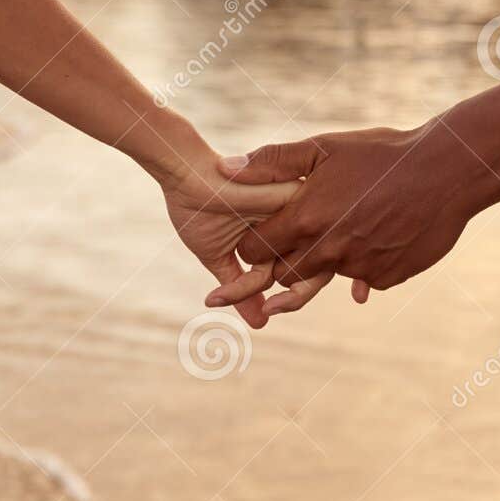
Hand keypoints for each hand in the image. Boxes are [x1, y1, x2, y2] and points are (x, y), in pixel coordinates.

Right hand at [157, 146, 319, 329]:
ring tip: (242, 297)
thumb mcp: (219, 256)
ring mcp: (294, 212)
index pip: (304, 273)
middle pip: (316, 271)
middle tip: (267, 312)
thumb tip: (260, 325)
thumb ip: (241, 289)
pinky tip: (246, 283)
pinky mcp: (289, 202)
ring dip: (274, 289)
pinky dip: (262, 274)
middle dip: (293, 300)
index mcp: (283, 236)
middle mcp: (295, 224)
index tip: (266, 314)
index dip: (291, 299)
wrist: (183, 175)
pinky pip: (289, 248)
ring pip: (309, 261)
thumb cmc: (198, 210)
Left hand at [206, 124, 483, 315]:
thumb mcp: (324, 148)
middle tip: (302, 233)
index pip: (253, 250)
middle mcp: (328, 250)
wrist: (445, 172)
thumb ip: (271, 161)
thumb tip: (224, 169)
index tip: (262, 233)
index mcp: (306, 218)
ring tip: (350, 223)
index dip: (253, 243)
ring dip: (328, 259)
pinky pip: (363, 279)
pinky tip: (380, 233)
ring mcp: (358, 267)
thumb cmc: (382, 154)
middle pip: (283, 275)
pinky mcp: (386, 277)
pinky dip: (364, 262)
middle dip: (283, 261)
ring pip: (325, 277)